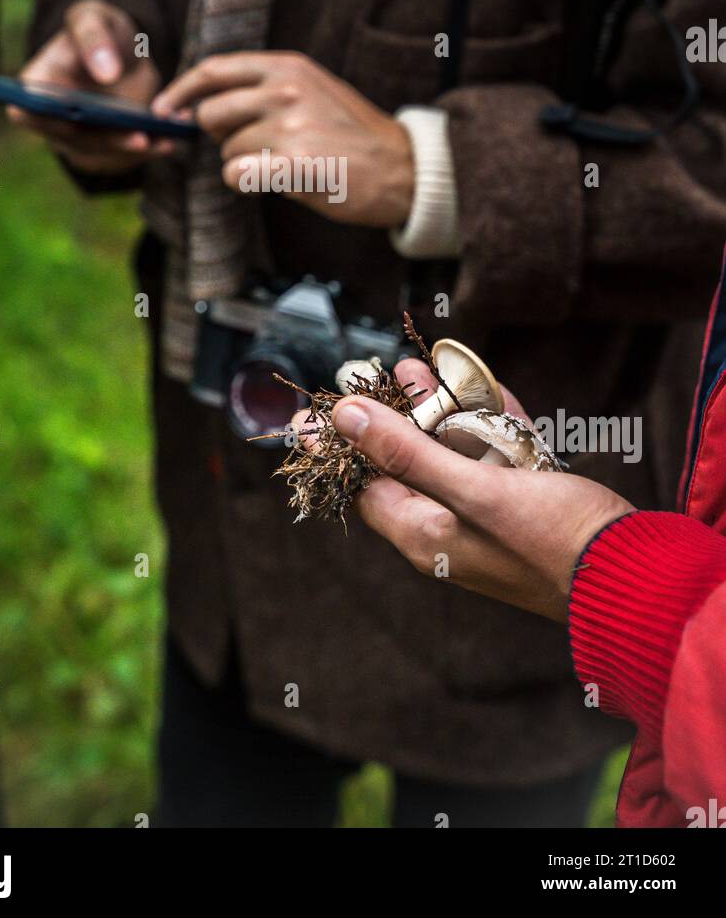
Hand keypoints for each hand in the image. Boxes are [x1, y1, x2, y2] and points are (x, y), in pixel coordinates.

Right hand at [10, 0, 163, 174]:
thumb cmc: (98, 28)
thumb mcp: (93, 17)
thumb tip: (105, 73)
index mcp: (36, 87)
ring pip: (106, 152)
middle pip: (75, 139)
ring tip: (168, 140)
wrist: (122, 47)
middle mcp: (53, 119)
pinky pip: (128, 152)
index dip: (49, 120)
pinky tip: (174, 138)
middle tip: (141, 139)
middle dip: (109, 141)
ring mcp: (81, 137)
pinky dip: (152, 147)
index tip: (78, 120)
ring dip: (137, 149)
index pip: (29, 112)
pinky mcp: (109, 146)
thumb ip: (93, 38)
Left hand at [152, 50, 414, 225]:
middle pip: (210, 114)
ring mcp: (289, 126)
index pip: (215, 70)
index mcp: (288, 66)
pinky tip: (277, 181)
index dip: (181, 91)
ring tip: (284, 164)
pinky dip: (246, 183)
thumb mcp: (313, 89)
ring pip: (225, 151)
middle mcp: (286, 90)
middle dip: (220, 137)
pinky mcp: (294, 164)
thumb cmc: (352, 135)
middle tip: (253, 148)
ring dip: (243, 164)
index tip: (163, 109)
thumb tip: (201, 103)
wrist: (401, 168)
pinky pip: (236, 175)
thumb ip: (264, 87)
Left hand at [327, 359, 634, 621]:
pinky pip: (493, 451)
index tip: (309, 413)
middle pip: (405, 462)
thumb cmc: (551, 539)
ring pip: (450, 451)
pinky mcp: (522, 497)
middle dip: (393, 415)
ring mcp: (486, 512)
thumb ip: (407, 452)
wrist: (630, 572)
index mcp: (424, 533)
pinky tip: (480, 384)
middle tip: (378, 374)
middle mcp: (448, 525)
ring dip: (439, 408)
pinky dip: (486, 418)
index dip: (337, 444)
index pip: (361, 483)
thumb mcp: (472, 489)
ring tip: (421, 368)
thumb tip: (346, 417)